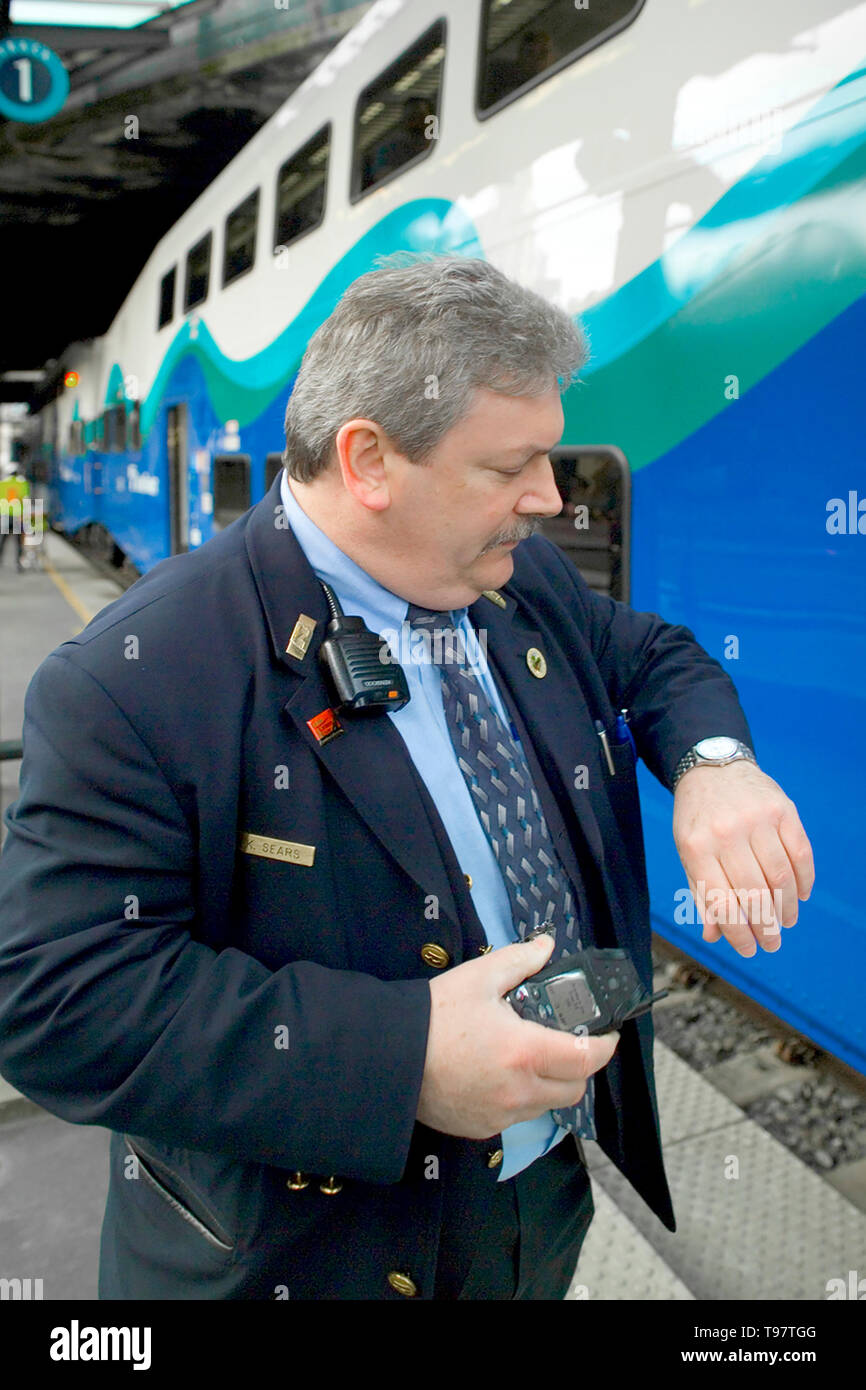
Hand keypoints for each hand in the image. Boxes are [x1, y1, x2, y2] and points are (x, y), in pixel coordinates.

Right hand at [415, 934, 619, 1138]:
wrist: (389, 1057)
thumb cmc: (433, 1016)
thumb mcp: (478, 977)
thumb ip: (520, 960)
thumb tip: (547, 947)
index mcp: (524, 1052)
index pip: (586, 1057)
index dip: (604, 1045)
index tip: (606, 1033)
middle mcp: (519, 1091)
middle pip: (574, 1087)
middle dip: (580, 1065)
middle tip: (569, 1042)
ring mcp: (501, 1115)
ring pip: (547, 1105)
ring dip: (550, 1083)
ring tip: (531, 1056)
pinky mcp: (482, 1128)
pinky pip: (517, 1117)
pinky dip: (521, 1098)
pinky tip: (501, 1075)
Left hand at [672, 760, 813, 956]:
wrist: (713, 768)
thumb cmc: (699, 819)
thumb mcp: (688, 852)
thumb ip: (701, 893)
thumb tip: (714, 935)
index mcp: (697, 848)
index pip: (723, 903)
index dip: (738, 934)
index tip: (750, 950)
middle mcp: (727, 833)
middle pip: (755, 894)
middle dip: (766, 927)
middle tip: (773, 943)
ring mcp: (757, 819)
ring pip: (781, 876)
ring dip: (787, 907)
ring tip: (787, 921)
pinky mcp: (783, 809)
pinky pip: (800, 853)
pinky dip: (803, 880)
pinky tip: (800, 895)